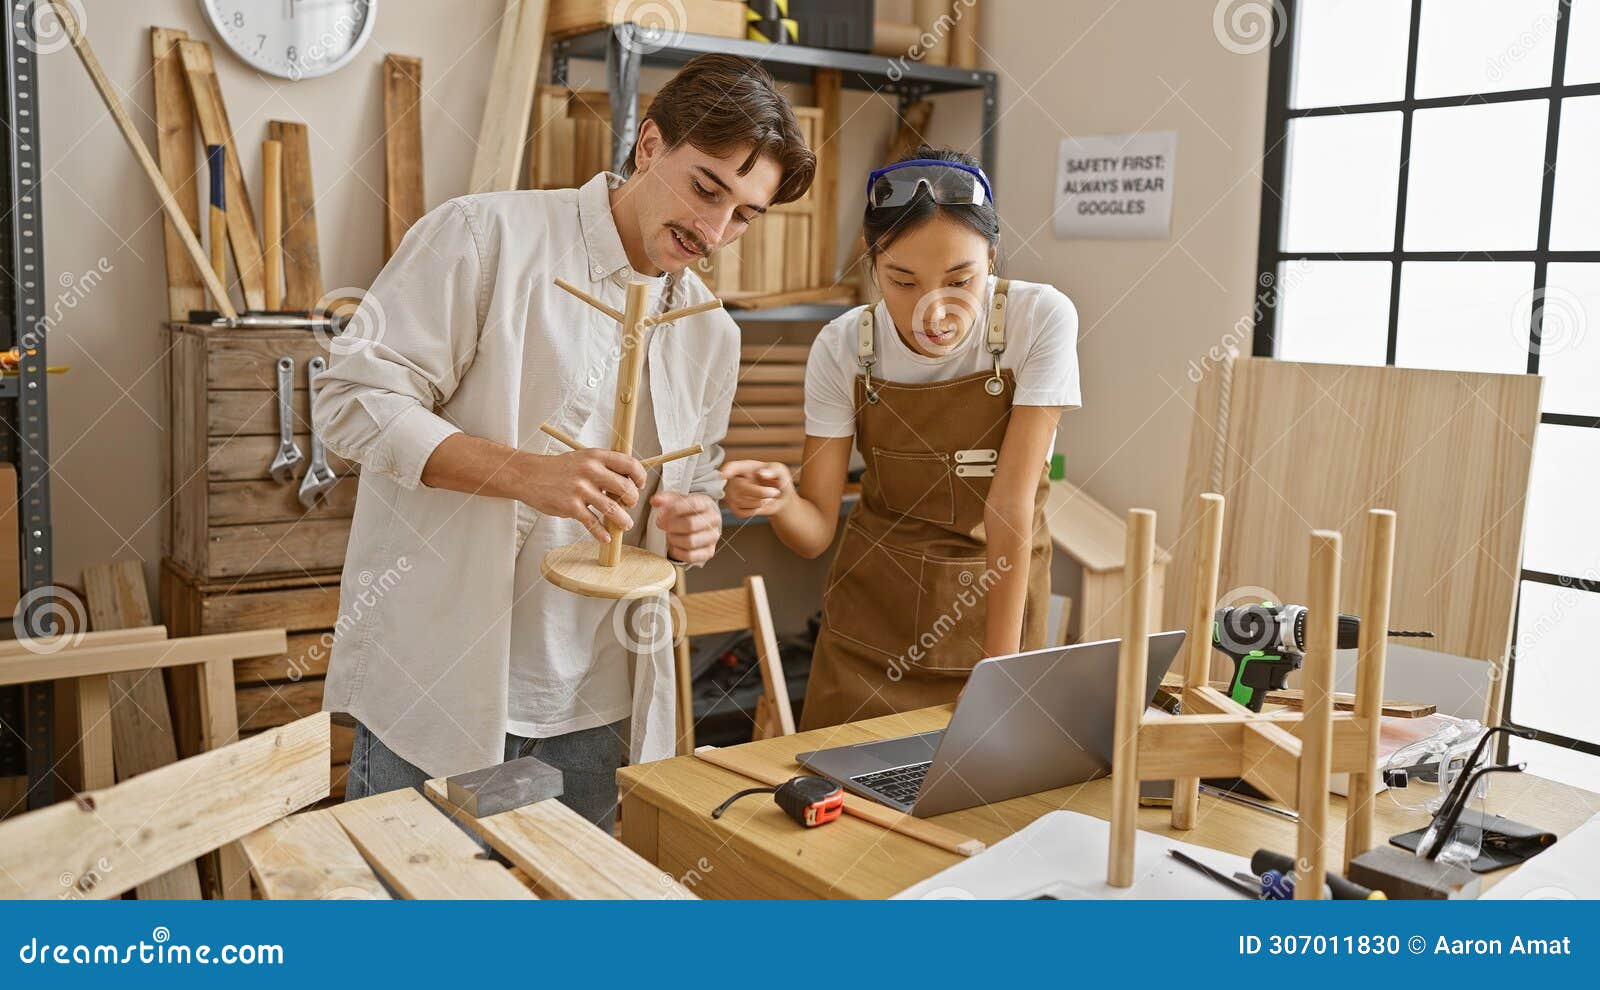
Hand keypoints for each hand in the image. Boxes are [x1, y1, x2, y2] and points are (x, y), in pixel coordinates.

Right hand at [515, 449, 645, 542]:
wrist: (528, 475)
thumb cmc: (559, 469)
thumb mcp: (583, 458)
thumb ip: (603, 467)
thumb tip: (628, 482)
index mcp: (595, 456)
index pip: (629, 463)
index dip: (640, 476)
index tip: (639, 485)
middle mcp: (589, 470)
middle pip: (625, 487)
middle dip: (632, 500)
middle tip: (629, 505)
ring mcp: (579, 489)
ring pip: (612, 508)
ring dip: (623, 520)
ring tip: (625, 525)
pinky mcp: (569, 506)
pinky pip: (592, 522)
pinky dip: (601, 532)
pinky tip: (606, 537)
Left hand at [650, 492, 720, 563]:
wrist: (697, 523)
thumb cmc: (685, 511)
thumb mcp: (676, 500)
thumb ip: (665, 498)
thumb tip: (655, 500)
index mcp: (706, 503)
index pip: (693, 505)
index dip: (674, 510)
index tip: (661, 513)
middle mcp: (713, 520)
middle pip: (690, 524)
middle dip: (670, 525)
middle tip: (660, 525)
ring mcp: (712, 537)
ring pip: (690, 542)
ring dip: (673, 539)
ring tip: (669, 535)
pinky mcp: (709, 552)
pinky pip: (690, 556)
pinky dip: (677, 552)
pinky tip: (673, 546)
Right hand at [720, 460, 793, 516]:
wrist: (780, 498)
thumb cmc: (778, 480)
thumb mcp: (780, 471)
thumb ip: (774, 470)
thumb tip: (762, 473)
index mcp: (743, 467)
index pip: (732, 467)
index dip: (727, 470)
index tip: (723, 474)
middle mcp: (734, 480)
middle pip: (739, 486)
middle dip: (759, 492)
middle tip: (775, 492)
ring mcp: (732, 495)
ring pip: (741, 501)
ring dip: (760, 502)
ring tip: (770, 498)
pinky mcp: (735, 509)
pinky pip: (742, 512)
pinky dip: (755, 510)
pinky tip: (760, 504)